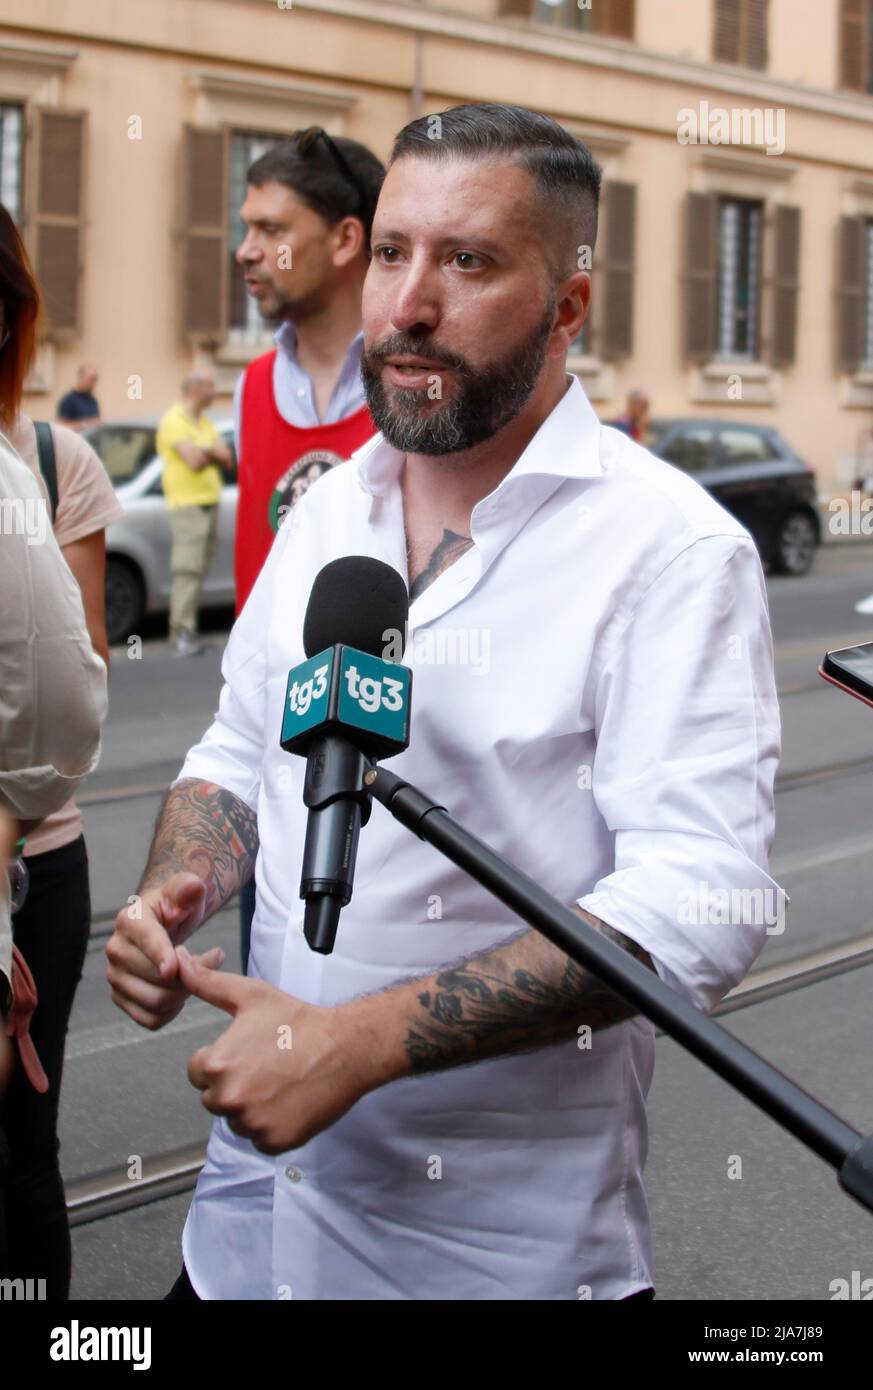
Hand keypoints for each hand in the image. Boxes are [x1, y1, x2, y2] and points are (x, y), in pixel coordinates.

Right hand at [106, 873, 223, 1029]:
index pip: (146, 940)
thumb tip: (193, 887)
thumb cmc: (177, 906)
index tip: (175, 968)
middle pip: (157, 979)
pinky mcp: (121, 998)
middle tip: (211, 959)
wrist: (164, 924)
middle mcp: (115, 949)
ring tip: (197, 975)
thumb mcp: (186, 891)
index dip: (160, 955)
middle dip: (190, 976)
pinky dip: (172, 1012)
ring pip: (156, 1003)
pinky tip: (182, 993)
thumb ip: (189, 888)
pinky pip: (151, 1020)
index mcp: (130, 919)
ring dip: (184, 995)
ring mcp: (115, 976)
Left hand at [178, 947, 378, 1154]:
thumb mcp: (251, 996)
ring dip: (251, 1107)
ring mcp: (252, 1123)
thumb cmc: (298, 1021)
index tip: (248, 1053)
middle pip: (215, 1099)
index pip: (197, 1073)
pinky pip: (259, 1139)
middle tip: (267, 1067)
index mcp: (217, 1065)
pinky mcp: (274, 1142)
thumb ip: (208, 984)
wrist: (344, 1047)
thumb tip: (180, 964)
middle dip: (234, 1085)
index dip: (221, 1060)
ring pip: (236, 1120)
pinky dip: (272, 1125)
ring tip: (279, 1083)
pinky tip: (289, 1101)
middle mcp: (230, 1098)